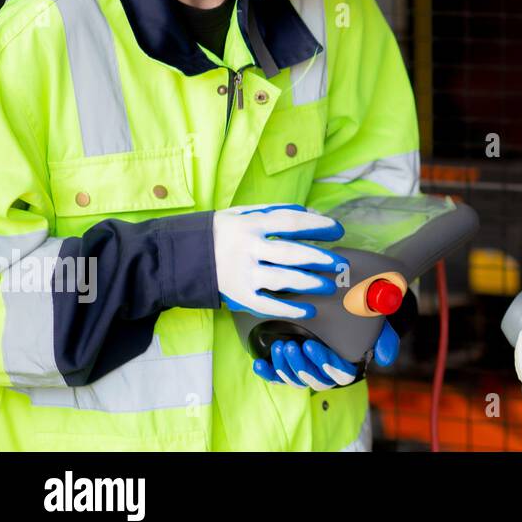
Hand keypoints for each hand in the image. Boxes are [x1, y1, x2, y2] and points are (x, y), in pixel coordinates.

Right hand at [214, 203, 347, 318]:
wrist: (181, 254)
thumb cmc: (222, 231)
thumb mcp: (244, 212)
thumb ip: (277, 212)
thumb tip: (311, 214)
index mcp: (251, 224)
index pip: (291, 223)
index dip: (318, 226)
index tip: (337, 230)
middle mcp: (248, 249)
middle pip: (291, 254)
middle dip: (320, 259)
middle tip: (340, 263)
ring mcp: (242, 274)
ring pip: (282, 280)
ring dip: (310, 284)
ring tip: (329, 286)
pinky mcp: (238, 295)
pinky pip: (267, 305)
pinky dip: (290, 310)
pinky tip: (309, 310)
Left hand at [252, 321, 398, 389]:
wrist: (345, 306)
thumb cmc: (362, 317)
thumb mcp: (379, 324)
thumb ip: (386, 340)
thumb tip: (384, 360)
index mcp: (348, 367)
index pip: (340, 374)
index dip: (326, 364)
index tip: (312, 345)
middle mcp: (327, 374)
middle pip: (315, 380)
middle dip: (301, 365)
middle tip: (292, 345)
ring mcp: (307, 371)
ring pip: (296, 379)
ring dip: (286, 367)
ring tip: (280, 346)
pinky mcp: (290, 367)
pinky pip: (278, 377)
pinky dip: (269, 372)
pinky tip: (259, 363)